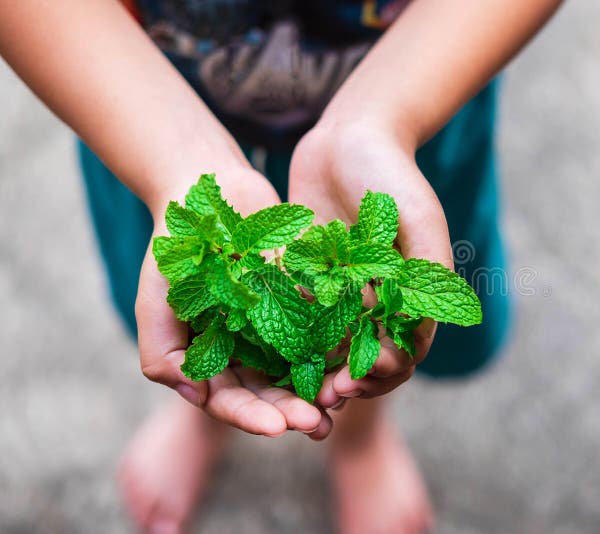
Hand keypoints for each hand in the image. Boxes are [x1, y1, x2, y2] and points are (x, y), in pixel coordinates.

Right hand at [136, 167, 332, 439]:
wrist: (208, 195)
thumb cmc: (175, 252)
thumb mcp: (156, 303)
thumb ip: (163, 354)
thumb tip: (196, 396)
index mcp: (213, 360)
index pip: (231, 400)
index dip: (252, 417)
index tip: (277, 428)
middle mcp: (249, 351)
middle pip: (272, 392)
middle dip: (293, 411)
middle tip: (317, 424)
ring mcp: (279, 326)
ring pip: (302, 368)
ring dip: (321, 389)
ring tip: (340, 401)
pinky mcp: (304, 300)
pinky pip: (325, 327)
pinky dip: (338, 345)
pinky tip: (354, 358)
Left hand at [288, 121, 452, 407]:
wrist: (349, 136)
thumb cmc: (392, 175)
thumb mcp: (419, 220)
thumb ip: (426, 275)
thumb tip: (419, 337)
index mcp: (411, 295)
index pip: (403, 351)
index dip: (382, 372)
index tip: (356, 378)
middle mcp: (377, 300)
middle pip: (365, 358)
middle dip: (347, 381)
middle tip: (323, 397)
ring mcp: (341, 292)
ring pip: (330, 347)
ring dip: (318, 371)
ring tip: (298, 389)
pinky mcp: (307, 278)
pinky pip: (298, 318)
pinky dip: (289, 338)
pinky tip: (268, 352)